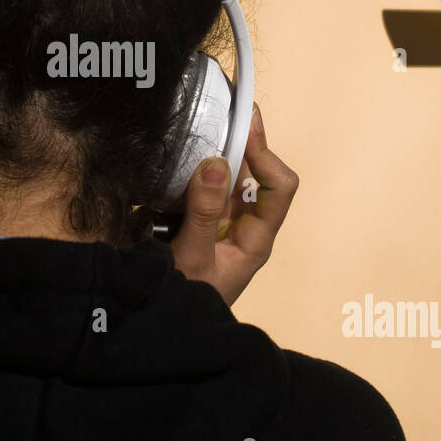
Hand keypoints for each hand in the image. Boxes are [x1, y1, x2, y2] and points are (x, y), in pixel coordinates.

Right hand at [169, 103, 298, 305]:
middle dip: (239, 142)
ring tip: (196, 126)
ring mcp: (219, 222)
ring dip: (213, 153)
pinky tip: (172, 158)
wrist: (160, 332)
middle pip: (254, 173)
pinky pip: (199, 187)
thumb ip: (203, 212)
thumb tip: (217, 161)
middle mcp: (243, 225)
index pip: (280, 186)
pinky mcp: (194, 221)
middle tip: (219, 108)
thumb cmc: (186, 302)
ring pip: (225, 176)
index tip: (241, 126)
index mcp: (255, 237)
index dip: (265, 154)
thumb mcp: (192, 259)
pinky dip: (190, 170)